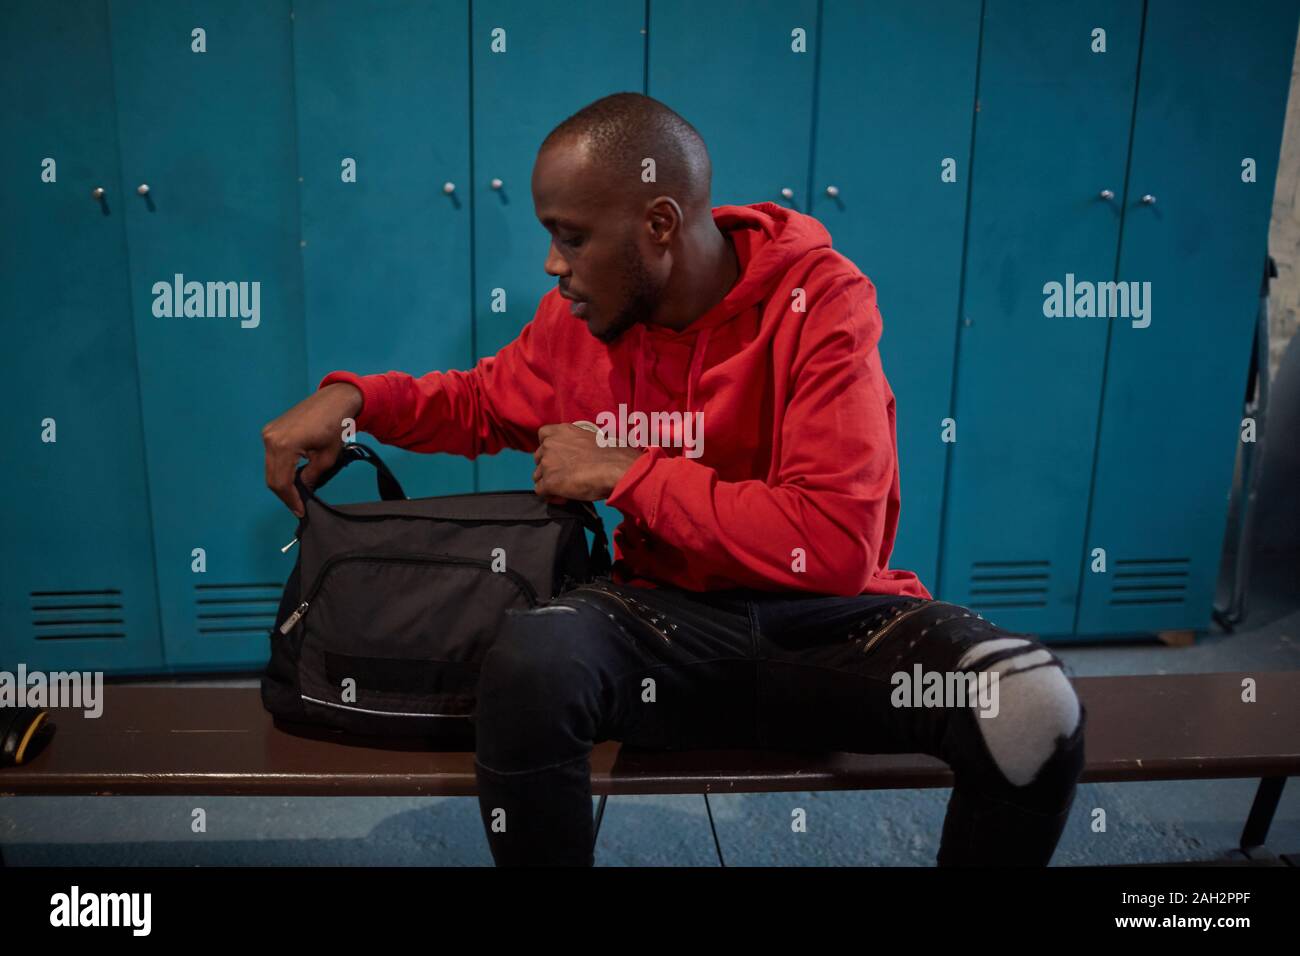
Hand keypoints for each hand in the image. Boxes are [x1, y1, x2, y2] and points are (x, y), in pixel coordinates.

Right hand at [262, 382, 363, 516]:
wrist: (334, 400)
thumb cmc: (335, 424)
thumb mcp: (327, 457)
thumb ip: (311, 477)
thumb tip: (302, 490)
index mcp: (283, 445)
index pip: (281, 482)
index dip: (290, 500)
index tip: (300, 511)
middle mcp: (270, 439)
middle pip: (272, 477)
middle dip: (285, 494)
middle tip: (298, 506)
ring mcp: (269, 433)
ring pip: (270, 468)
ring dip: (283, 483)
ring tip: (298, 494)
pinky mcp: (271, 430)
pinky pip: (272, 457)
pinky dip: (281, 469)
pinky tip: (294, 477)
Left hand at [532, 423, 641, 501]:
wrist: (614, 468)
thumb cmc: (610, 455)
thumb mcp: (590, 438)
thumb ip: (575, 443)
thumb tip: (576, 455)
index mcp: (561, 431)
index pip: (543, 436)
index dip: (548, 448)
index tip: (558, 457)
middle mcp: (550, 444)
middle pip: (538, 458)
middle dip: (548, 467)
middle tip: (565, 476)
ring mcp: (547, 463)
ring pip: (538, 476)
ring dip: (549, 482)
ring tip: (565, 489)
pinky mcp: (549, 481)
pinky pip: (540, 491)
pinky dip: (550, 496)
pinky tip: (564, 498)